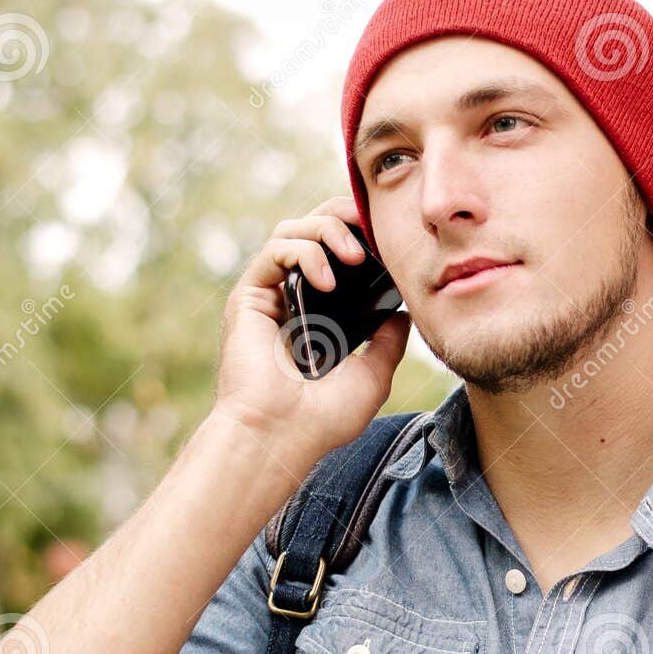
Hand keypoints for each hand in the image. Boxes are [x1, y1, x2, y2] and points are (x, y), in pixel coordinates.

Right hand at [212, 196, 409, 467]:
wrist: (282, 437)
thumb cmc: (322, 418)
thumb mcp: (372, 375)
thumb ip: (387, 340)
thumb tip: (403, 311)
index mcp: (321, 314)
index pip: (340, 254)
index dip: (364, 235)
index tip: (393, 238)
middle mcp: (293, 298)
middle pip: (316, 229)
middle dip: (346, 216)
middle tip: (375, 224)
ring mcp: (270, 295)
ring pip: (294, 229)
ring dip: (329, 230)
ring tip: (357, 256)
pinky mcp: (249, 295)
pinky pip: (276, 250)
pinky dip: (306, 253)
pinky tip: (328, 279)